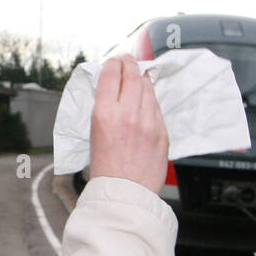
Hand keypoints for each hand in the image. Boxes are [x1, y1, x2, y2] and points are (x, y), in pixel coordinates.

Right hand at [89, 54, 168, 194]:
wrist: (126, 194)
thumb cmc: (106, 170)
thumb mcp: (94, 134)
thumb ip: (104, 109)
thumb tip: (112, 91)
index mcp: (105, 114)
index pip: (112, 74)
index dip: (114, 63)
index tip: (114, 62)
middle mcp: (128, 114)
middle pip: (133, 75)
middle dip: (130, 64)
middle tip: (128, 61)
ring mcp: (149, 122)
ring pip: (148, 88)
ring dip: (142, 80)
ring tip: (138, 78)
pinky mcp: (162, 132)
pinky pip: (157, 108)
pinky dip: (151, 101)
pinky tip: (146, 103)